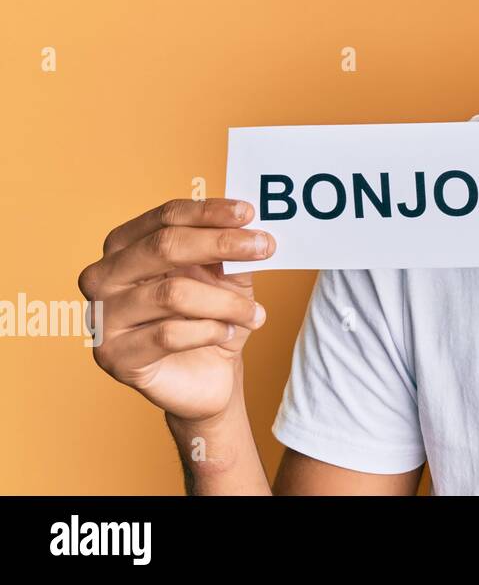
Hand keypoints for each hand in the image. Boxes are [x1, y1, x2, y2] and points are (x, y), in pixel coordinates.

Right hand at [78, 198, 274, 422]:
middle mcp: (103, 277)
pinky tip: (229, 334)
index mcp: (124, 246)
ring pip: (172, 293)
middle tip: (265, 247)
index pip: (165, 217)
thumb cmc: (210, 317)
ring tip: (254, 313)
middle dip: (221, 244)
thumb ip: (229, 250)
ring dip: (226, 302)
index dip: (208, 212)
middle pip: (163, 246)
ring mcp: (102, 317)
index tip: (249, 213)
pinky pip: (169, 335)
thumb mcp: (225, 277)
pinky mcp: (115, 356)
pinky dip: (210, 331)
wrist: (207, 377)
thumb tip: (247, 224)